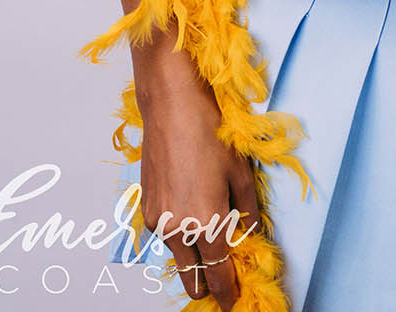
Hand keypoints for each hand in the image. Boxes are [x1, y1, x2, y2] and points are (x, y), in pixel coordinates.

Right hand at [134, 47, 260, 309]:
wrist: (171, 102)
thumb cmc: (209, 129)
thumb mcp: (241, 170)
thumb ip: (247, 209)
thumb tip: (248, 232)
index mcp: (206, 221)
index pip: (218, 273)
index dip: (227, 292)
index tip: (233, 301)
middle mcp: (178, 227)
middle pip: (192, 275)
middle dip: (207, 283)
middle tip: (222, 280)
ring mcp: (159, 218)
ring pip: (178, 254)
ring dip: (192, 255)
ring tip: (210, 241)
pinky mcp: (147, 206)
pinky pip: (166, 233)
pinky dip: (179, 233)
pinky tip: (191, 213)